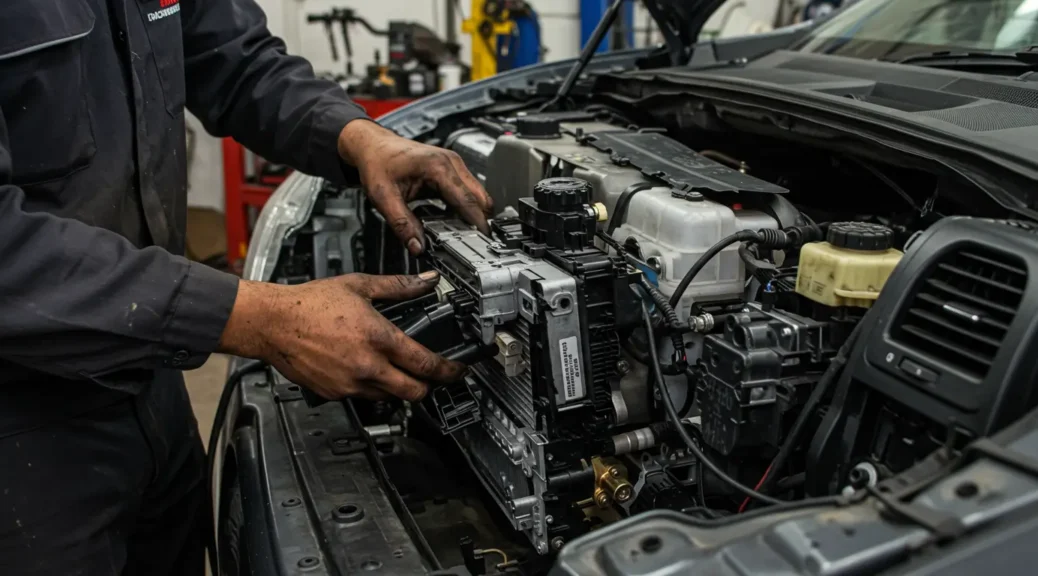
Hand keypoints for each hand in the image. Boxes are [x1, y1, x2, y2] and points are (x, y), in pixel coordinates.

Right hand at [219, 271, 465, 400]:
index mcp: (378, 339)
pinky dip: (371, 387)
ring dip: (399, 387)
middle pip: (414, 392)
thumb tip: (426, 282)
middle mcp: (367, 366)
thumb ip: (399, 286)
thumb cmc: (309, 304)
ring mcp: (350, 384)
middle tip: (434, 378)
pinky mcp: (334, 393)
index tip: (458, 370)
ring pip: (389, 397)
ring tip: (397, 370)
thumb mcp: (360, 286)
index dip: (449, 371)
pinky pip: (363, 397)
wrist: (272, 322)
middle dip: (429, 387)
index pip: (426, 365)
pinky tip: (366, 369)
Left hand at [337, 119, 492, 254]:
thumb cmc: (378, 162)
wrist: (373, 145)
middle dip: (479, 220)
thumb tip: (417, 246)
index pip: (467, 199)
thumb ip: (402, 224)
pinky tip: (452, 220)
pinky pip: (467, 190)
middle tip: (474, 242)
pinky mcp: (451, 169)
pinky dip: (464, 206)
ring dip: (472, 213)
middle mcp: (451, 162)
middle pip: (479, 196)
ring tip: (462, 233)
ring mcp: (453, 164)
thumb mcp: (383, 197)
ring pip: (476, 193)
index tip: (483, 240)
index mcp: (438, 167)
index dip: (477, 222)